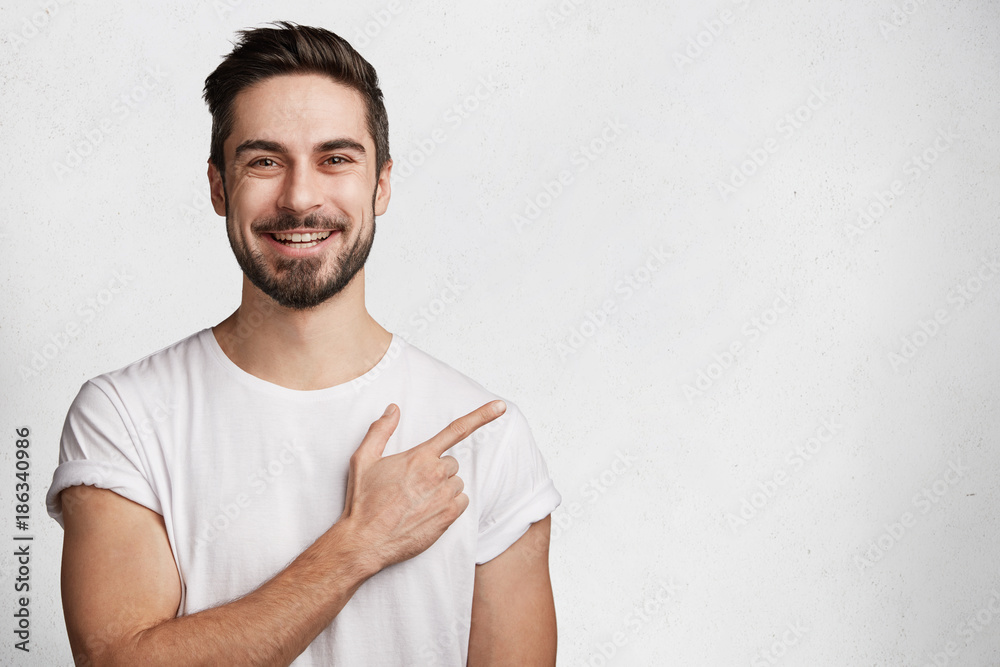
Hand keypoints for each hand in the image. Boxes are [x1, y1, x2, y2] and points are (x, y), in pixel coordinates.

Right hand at [339, 400, 506, 571]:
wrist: (365, 540)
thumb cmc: (364, 501)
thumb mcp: (363, 459)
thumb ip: (380, 430)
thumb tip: (393, 409)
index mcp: (420, 456)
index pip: (456, 430)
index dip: (482, 416)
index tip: (500, 407)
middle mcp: (436, 473)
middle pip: (451, 464)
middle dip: (437, 471)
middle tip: (414, 485)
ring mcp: (444, 496)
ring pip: (456, 483)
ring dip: (443, 489)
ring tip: (418, 501)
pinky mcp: (449, 516)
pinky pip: (462, 502)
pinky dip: (450, 505)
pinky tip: (428, 511)